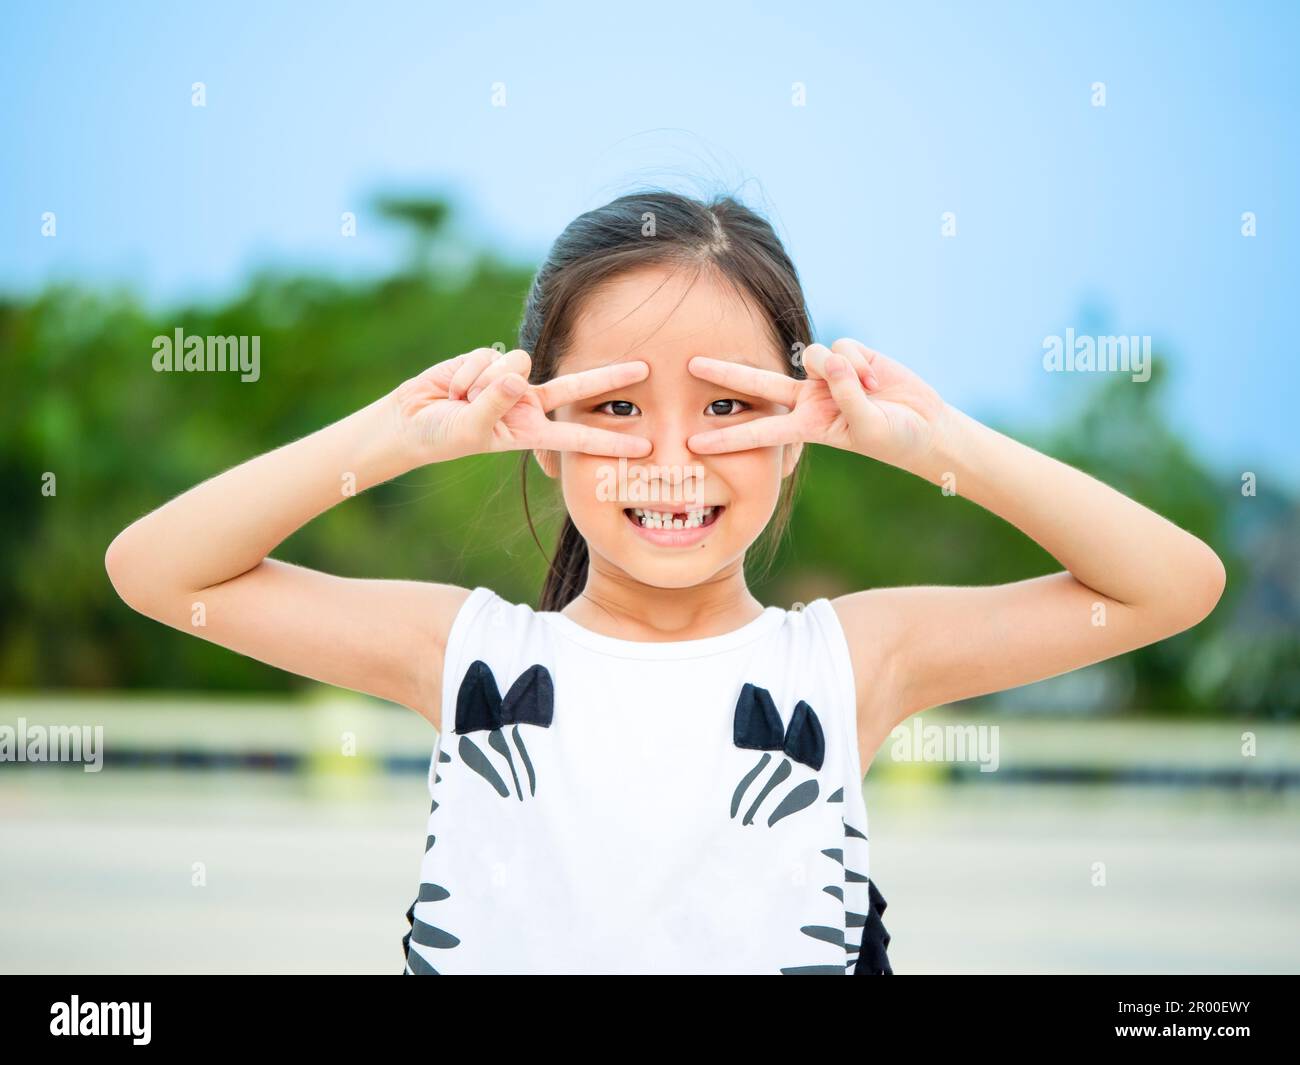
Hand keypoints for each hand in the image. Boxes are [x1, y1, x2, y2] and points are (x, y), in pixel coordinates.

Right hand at [389, 347, 652, 463]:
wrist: (412, 419)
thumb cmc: (443, 434)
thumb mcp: (469, 428)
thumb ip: (493, 404)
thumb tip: (516, 379)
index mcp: (530, 431)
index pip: (577, 435)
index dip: (610, 441)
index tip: (644, 448)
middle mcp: (529, 404)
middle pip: (577, 386)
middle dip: (610, 377)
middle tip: (648, 368)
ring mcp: (513, 381)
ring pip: (517, 365)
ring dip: (484, 380)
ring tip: (462, 399)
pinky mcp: (494, 360)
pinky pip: (490, 355)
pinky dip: (467, 370)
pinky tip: (455, 385)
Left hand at [685, 339, 949, 471]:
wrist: (922, 425)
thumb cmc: (893, 437)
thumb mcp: (868, 425)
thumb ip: (846, 394)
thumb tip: (828, 360)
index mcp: (807, 425)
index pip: (759, 431)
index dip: (727, 437)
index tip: (693, 445)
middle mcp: (808, 398)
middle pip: (757, 383)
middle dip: (725, 373)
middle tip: (689, 364)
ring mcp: (825, 376)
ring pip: (813, 355)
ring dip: (842, 369)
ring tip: (868, 390)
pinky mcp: (846, 356)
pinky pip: (841, 347)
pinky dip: (860, 361)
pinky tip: (876, 379)